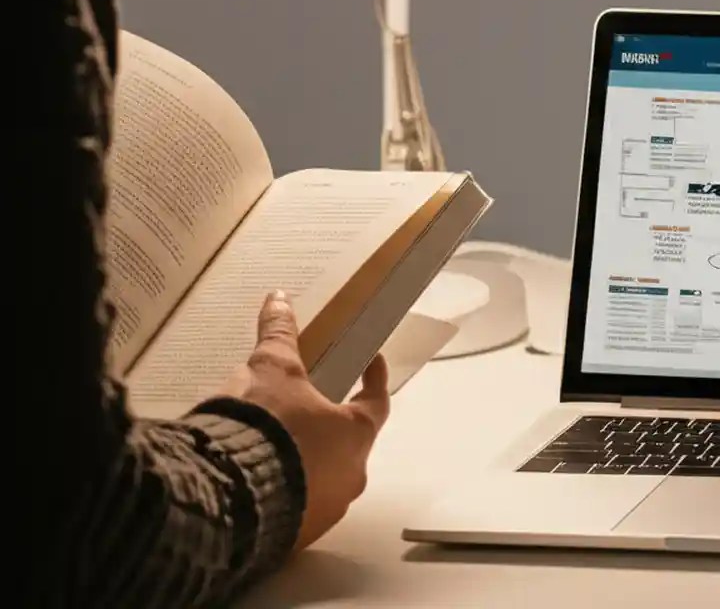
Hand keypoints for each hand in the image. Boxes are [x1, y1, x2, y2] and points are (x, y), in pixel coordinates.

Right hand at [220, 290, 390, 550]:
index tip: (370, 362)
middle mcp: (350, 477)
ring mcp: (325, 510)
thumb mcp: (270, 372)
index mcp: (356, 435)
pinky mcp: (294, 536)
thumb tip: (279, 298)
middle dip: (328, 422)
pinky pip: (294, 507)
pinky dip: (282, 490)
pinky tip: (255, 477)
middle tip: (306, 403)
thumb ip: (278, 335)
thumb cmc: (264, 429)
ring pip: (322, 477)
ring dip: (304, 459)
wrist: (227, 497)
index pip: (376, 399)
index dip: (373, 378)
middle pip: (347, 442)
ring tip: (272, 441)